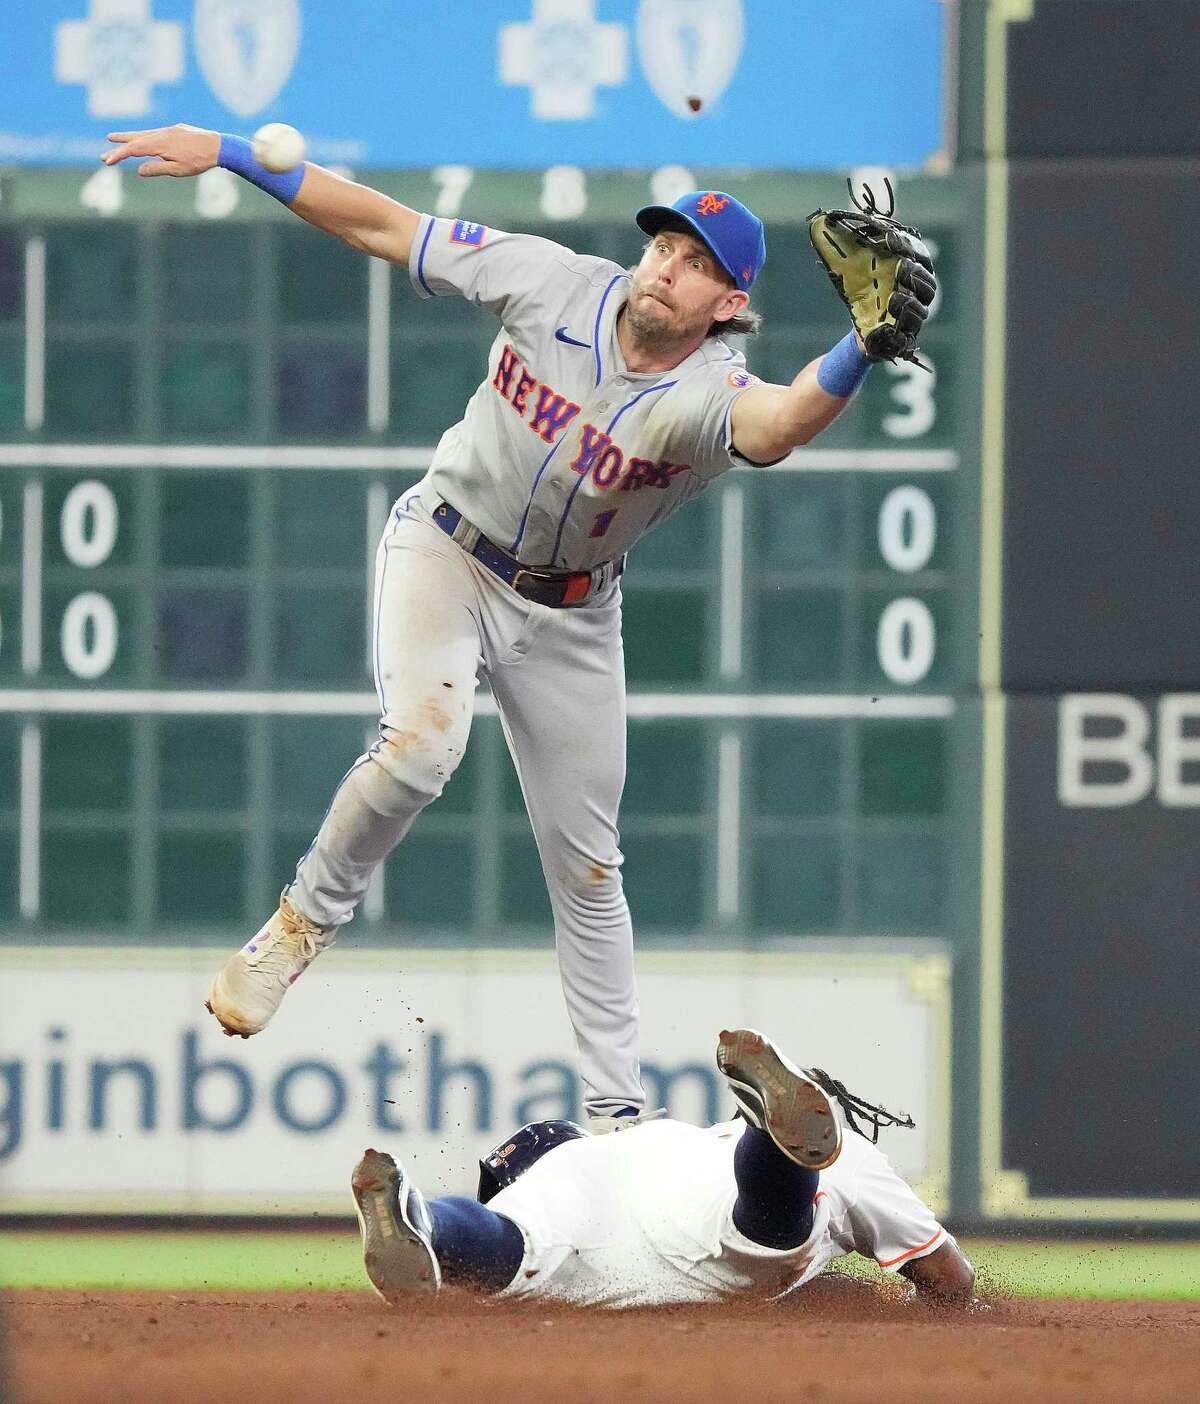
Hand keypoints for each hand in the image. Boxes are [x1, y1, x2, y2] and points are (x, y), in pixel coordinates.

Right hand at [103, 124, 219, 177]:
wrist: (219, 146)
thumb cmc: (200, 161)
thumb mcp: (178, 170)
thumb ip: (158, 169)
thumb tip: (139, 170)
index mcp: (159, 144)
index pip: (133, 150)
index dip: (118, 155)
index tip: (107, 161)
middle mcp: (161, 134)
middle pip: (135, 139)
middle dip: (119, 145)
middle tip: (104, 151)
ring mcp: (168, 130)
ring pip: (144, 134)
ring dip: (129, 138)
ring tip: (115, 138)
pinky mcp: (176, 129)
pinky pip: (155, 133)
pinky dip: (144, 137)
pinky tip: (143, 140)